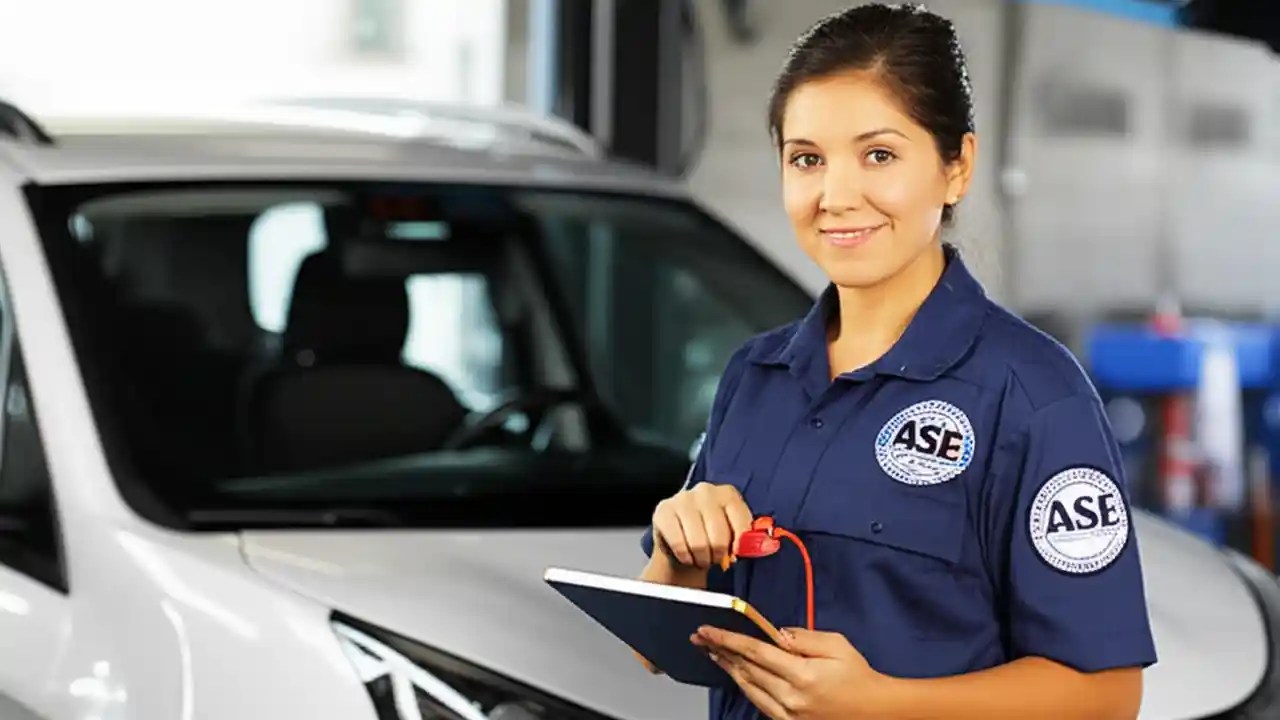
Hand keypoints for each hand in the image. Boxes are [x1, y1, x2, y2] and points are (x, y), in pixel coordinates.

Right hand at [651, 482, 752, 569]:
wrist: (680, 539)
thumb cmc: (711, 536)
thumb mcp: (733, 534)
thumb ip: (749, 539)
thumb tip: (766, 546)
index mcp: (728, 494)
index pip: (743, 523)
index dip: (740, 546)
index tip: (736, 555)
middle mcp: (706, 491)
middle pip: (719, 536)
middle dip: (718, 556)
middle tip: (715, 559)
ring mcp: (683, 499)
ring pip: (699, 543)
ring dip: (701, 559)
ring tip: (701, 557)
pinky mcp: (663, 511)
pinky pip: (679, 544)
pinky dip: (685, 557)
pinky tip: (687, 555)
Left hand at [692, 625, 888, 719]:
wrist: (874, 711)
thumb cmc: (857, 675)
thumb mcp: (836, 645)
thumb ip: (803, 637)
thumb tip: (776, 634)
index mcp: (803, 675)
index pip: (755, 652)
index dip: (727, 640)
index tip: (708, 630)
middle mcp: (791, 698)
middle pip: (746, 670)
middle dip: (720, 651)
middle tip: (701, 637)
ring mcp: (788, 714)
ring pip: (748, 688)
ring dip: (727, 668)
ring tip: (712, 652)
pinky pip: (758, 702)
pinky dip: (744, 686)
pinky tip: (736, 674)